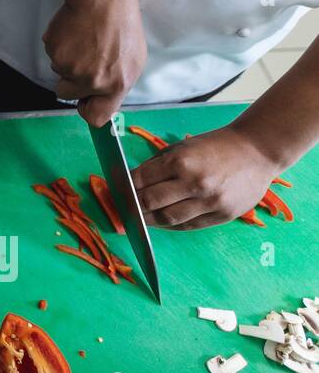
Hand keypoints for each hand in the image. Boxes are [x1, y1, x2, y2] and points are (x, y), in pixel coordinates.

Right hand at [44, 0, 146, 127]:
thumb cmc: (121, 24)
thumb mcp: (133, 59)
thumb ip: (116, 82)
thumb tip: (102, 95)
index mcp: (117, 84)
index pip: (96, 117)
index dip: (86, 110)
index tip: (83, 102)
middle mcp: (93, 80)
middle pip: (68, 94)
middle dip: (70, 80)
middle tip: (82, 58)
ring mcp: (71, 67)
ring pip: (59, 71)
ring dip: (67, 59)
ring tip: (83, 39)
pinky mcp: (55, 51)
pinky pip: (52, 54)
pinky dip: (59, 45)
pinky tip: (73, 31)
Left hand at [131, 126, 277, 228]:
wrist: (257, 151)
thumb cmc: (216, 146)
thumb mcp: (183, 147)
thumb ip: (158, 165)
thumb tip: (130, 181)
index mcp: (180, 160)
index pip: (140, 180)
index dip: (123, 188)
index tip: (115, 192)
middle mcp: (194, 182)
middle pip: (149, 202)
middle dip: (131, 206)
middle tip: (121, 209)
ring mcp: (210, 201)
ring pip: (167, 218)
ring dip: (148, 221)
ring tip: (137, 219)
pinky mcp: (223, 215)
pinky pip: (189, 226)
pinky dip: (170, 226)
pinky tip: (160, 223)